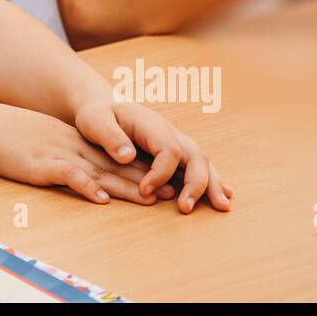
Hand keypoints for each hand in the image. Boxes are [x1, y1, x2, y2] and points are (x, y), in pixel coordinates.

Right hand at [0, 101, 160, 204]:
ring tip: (150, 199)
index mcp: (72, 139)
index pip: (112, 155)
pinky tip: (100, 198)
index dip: (139, 168)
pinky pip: (67, 175)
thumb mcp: (39, 137)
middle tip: (171, 192)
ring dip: (125, 187)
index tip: (163, 180)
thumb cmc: (5, 134)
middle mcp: (71, 145)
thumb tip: (75, 166)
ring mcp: (57, 153)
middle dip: (144, 180)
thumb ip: (60, 150)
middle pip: (113, 165)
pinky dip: (85, 187)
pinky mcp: (40, 164)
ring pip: (98, 171)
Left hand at [76, 98, 232, 213]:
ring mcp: (175, 142)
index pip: (168, 149)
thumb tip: (127, 157)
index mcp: (150, 124)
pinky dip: (211, 180)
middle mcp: (169, 132)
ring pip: (201, 161)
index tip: (145, 190)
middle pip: (194, 155)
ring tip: (222, 206)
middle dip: (197, 183)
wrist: (103, 107)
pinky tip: (222, 195)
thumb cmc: (97, 115)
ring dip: (212, 184)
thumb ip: (109, 137)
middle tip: (186, 208)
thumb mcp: (94, 120)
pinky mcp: (175, 153)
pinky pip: (198, 166)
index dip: (161, 173)